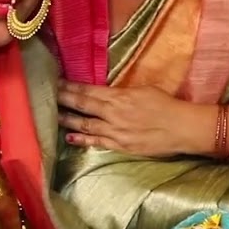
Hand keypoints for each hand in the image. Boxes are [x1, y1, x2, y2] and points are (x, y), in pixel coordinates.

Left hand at [56, 82, 208, 157]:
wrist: (182, 128)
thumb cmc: (167, 104)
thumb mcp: (144, 89)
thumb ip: (122, 92)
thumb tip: (108, 93)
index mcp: (119, 96)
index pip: (88, 90)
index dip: (70, 87)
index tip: (56, 82)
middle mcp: (113, 113)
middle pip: (82, 106)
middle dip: (63, 100)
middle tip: (46, 96)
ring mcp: (115, 132)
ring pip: (85, 125)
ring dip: (67, 120)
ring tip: (53, 115)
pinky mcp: (120, 146)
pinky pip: (96, 142)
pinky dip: (81, 139)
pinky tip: (70, 137)